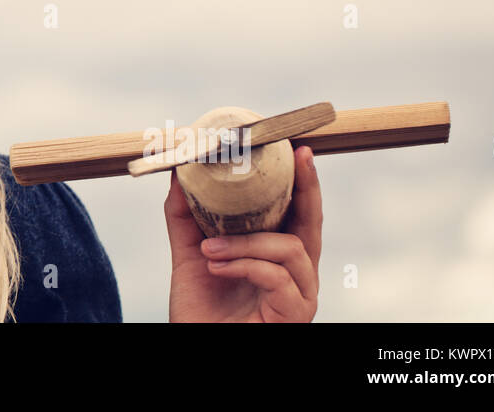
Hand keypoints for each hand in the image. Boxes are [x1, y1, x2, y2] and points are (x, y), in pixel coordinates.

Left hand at [165, 145, 321, 321]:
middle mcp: (297, 274)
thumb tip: (180, 172)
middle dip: (308, 187)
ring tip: (209, 248)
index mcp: (277, 256)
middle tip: (299, 157)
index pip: (298, 212)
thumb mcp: (190, 254)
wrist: (196, 345)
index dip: (302, 181)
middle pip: (313, 223)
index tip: (297, 148)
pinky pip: (277, 277)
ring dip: (246, 242)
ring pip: (290, 248)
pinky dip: (244, 265)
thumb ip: (186, 216)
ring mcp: (300, 295)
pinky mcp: (294, 314)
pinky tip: (216, 267)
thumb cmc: (201, 310)